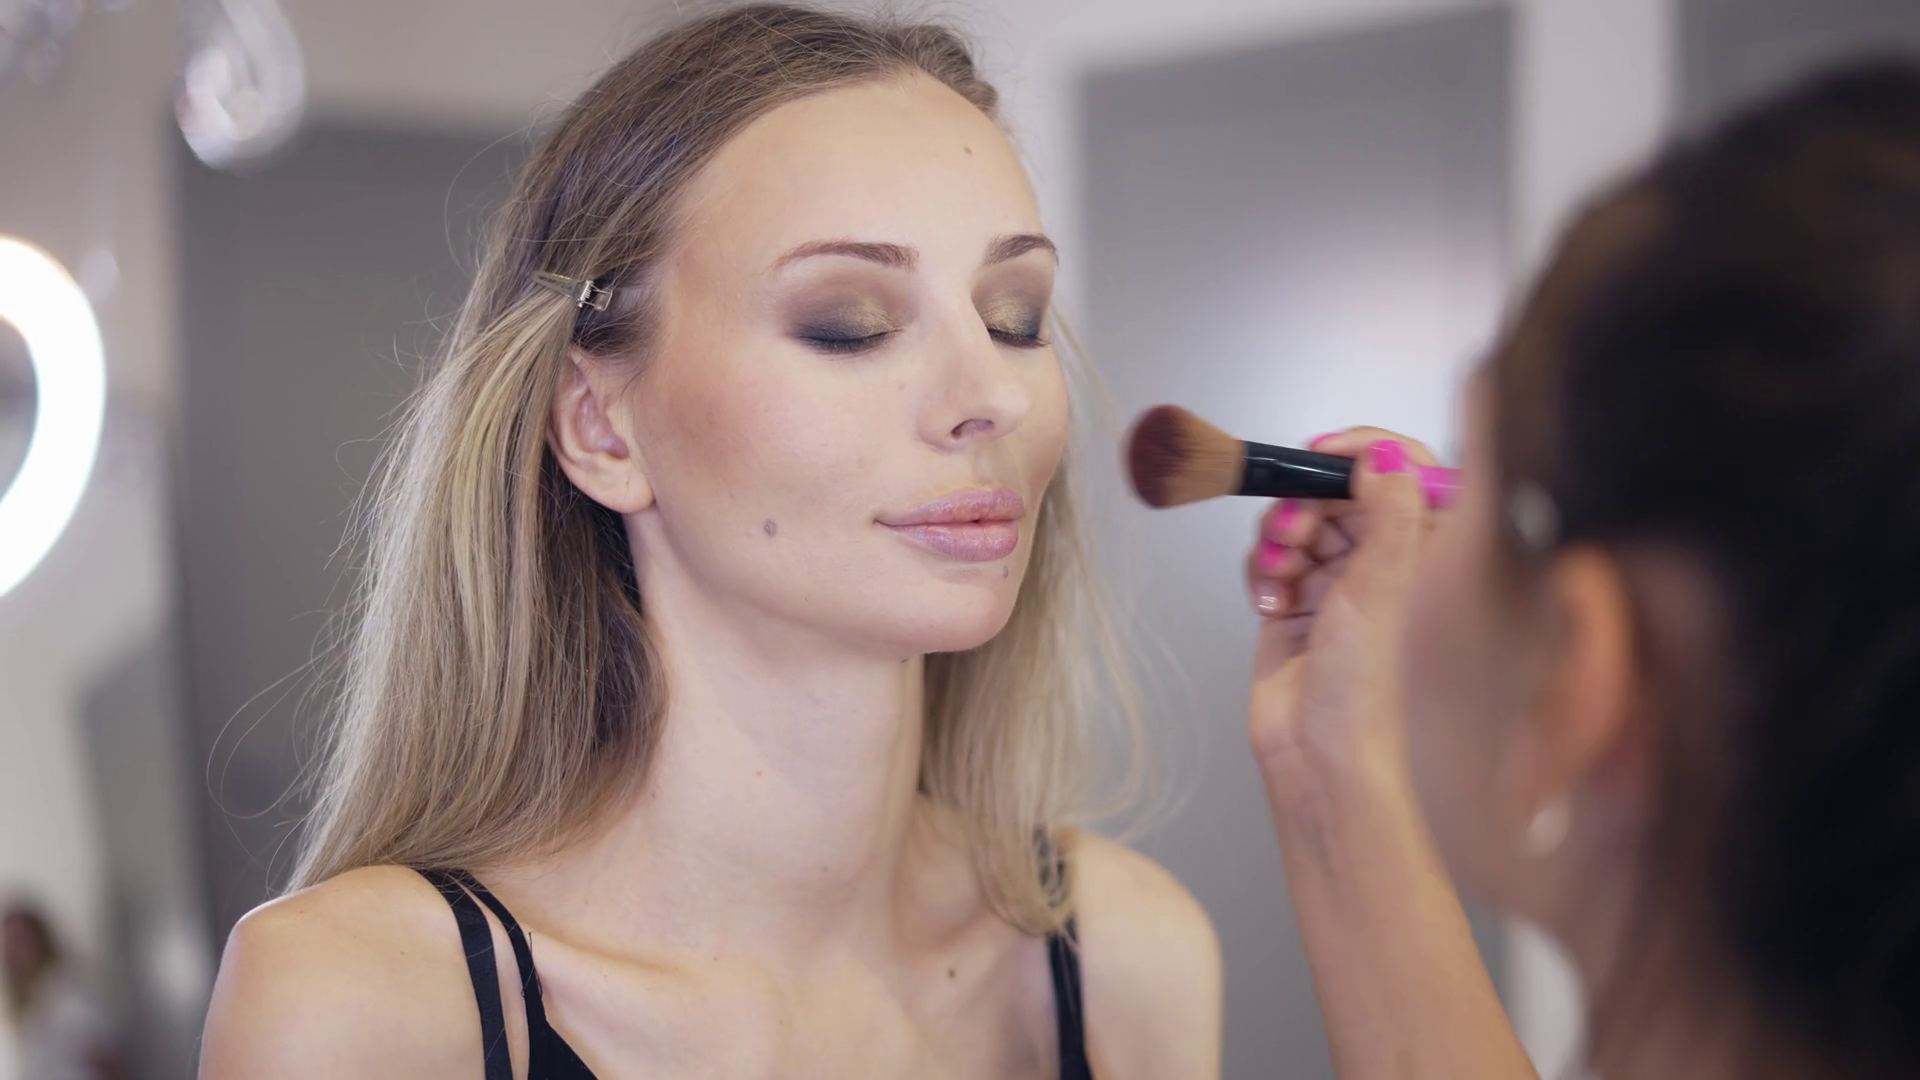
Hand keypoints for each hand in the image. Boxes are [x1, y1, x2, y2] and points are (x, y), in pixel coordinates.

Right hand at [1243, 429, 1440, 797]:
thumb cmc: (1364, 690)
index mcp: (1425, 550)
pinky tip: (1270, 602)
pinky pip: (1271, 555)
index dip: (1363, 452)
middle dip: (1305, 503)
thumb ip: (1389, 511)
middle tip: (1297, 535)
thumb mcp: (1381, 585)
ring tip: (1283, 577)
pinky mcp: (1297, 599)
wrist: (1317, 752)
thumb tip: (1386, 454)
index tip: (1326, 456)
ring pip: (1298, 518)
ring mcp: (1339, 579)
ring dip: (1279, 540)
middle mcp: (1384, 559)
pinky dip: (1263, 571)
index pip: (1405, 467)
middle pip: (1338, 488)